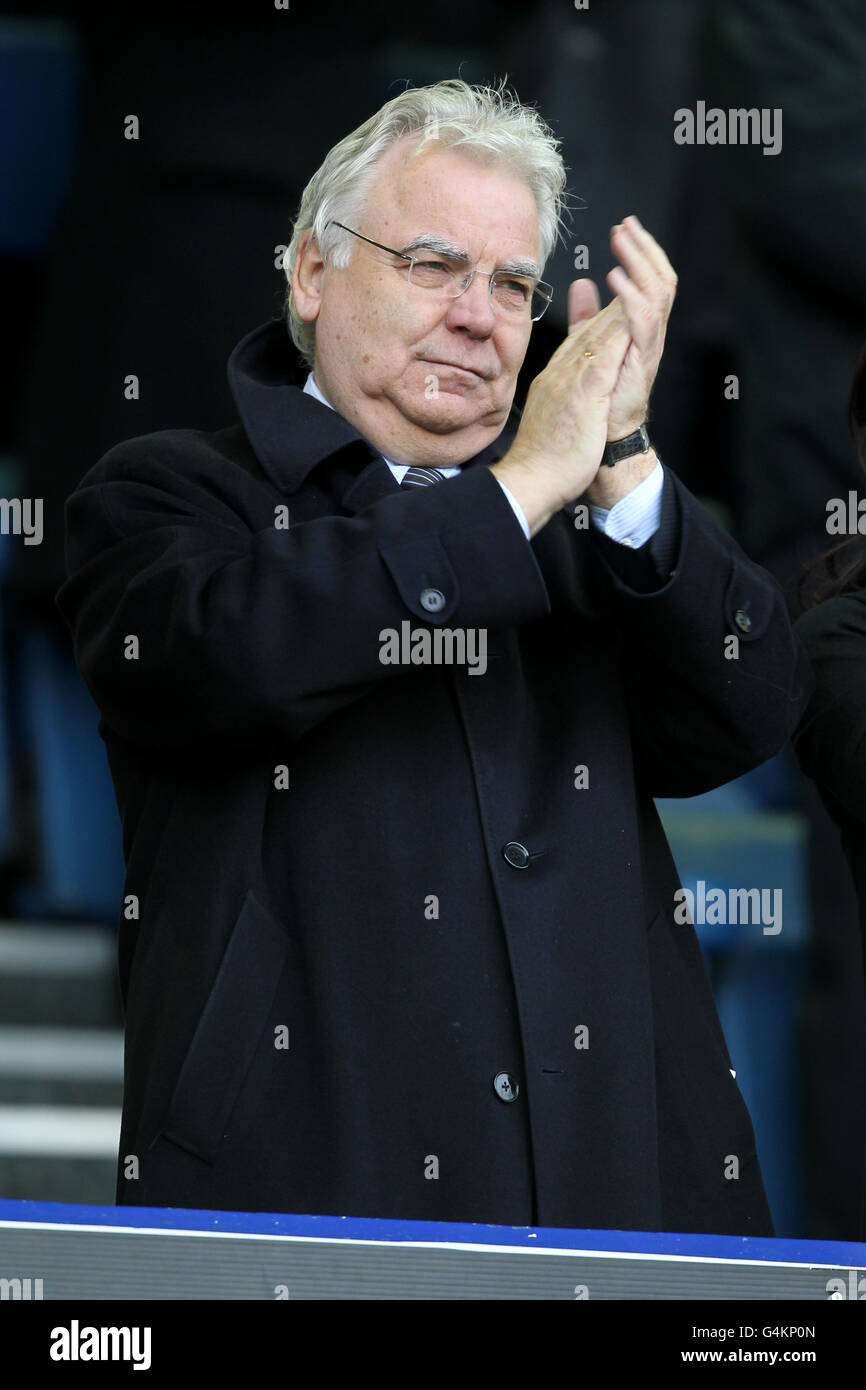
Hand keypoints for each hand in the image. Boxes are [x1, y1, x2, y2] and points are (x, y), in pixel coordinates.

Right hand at [491, 295, 631, 531]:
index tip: (618, 294)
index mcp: (555, 379)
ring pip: (598, 334)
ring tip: (637, 276)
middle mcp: (560, 373)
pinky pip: (604, 355)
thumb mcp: (555, 418)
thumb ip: (565, 394)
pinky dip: (618, 332)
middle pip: (591, 329)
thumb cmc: (543, 459)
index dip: (600, 313)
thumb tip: (572, 384)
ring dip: (619, 304)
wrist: (530, 481)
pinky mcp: (584, 393)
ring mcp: (570, 380)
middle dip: (614, 299)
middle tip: (632, 269)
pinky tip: (633, 314)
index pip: (581, 339)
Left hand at [568, 215, 676, 438]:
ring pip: (656, 293)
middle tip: (626, 224)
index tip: (623, 226)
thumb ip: (589, 316)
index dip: (639, 250)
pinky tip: (617, 279)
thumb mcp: (591, 344)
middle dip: (644, 248)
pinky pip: (644, 322)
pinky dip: (631, 298)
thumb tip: (583, 284)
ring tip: (623, 240)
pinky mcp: (641, 361)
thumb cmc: (597, 396)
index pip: (648, 278)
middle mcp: (649, 333)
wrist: (597, 438)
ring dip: (639, 263)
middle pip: (659, 278)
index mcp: (638, 325)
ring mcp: (648, 346)